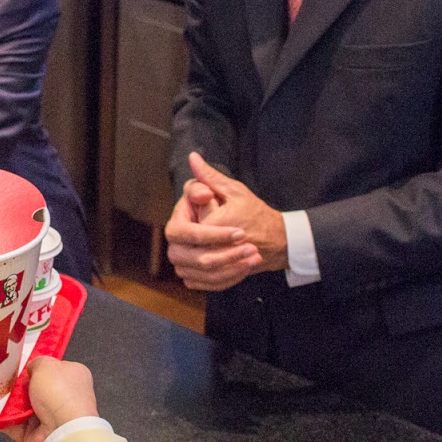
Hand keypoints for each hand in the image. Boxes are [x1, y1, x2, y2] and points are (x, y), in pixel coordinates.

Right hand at [2, 357, 98, 441]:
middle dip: (20, 386)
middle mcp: (64, 399)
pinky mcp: (36, 434)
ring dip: (10, 403)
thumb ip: (37, 363)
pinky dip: (4, 420)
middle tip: (6, 381)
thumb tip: (31, 368)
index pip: (54, 369)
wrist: (62, 430)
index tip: (23, 366)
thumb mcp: (47, 365)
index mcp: (73, 378)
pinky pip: (15, 425)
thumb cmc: (61, 394)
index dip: (38, 367)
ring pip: (23, 407)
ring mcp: (50, 418)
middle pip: (35, 389)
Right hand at [165, 153, 284, 290]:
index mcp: (181, 218)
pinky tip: (246, 267)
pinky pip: (208, 283)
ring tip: (254, 256)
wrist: (264, 238)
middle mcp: (177, 241)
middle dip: (224, 254)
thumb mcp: (232, 192)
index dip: (210, 234)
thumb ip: (210, 180)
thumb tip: (194, 157)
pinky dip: (229, 278)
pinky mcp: (196, 277)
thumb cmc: (248, 211)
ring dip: (231, 266)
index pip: (183, 232)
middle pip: (190, 257)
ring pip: (202, 272)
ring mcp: (185, 261)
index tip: (239, 231)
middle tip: (251, 247)